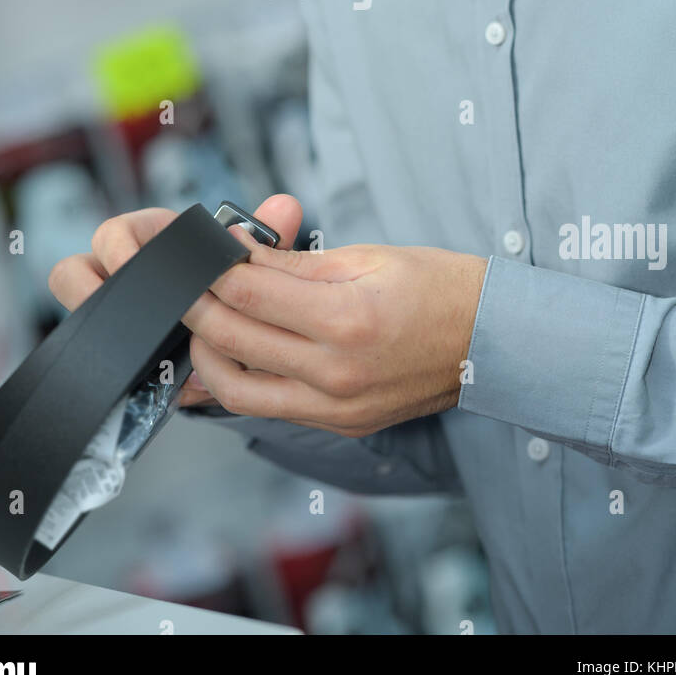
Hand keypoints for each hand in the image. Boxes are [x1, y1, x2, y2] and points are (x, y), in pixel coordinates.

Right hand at [47, 194, 304, 409]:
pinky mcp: (120, 350)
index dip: (115, 248)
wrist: (227, 324)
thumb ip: (264, 236)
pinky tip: (149, 378)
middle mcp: (122, 274)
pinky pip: (100, 357)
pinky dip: (121, 368)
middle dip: (87, 291)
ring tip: (127, 347)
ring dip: (95, 327)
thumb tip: (285, 207)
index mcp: (148, 241)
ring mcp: (115, 311)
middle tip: (116, 308)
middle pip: (73, 273)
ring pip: (79, 317)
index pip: (112, 234)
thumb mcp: (245, 261)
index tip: (130, 265)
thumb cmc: (227, 278)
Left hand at [181, 213, 487, 436]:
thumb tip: (238, 251)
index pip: (249, 292)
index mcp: (346, 320)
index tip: (197, 250)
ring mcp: (338, 407)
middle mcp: (336, 373)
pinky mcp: (342, 424)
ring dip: (207, 354)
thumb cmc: (438, 287)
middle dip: (195, 306)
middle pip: (233, 340)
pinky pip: (272, 408)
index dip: (211, 268)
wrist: (493, 339)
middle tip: (182, 281)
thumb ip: (294, 261)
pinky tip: (233, 354)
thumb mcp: (366, 257)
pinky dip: (242, 381)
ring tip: (202, 322)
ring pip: (239, 390)